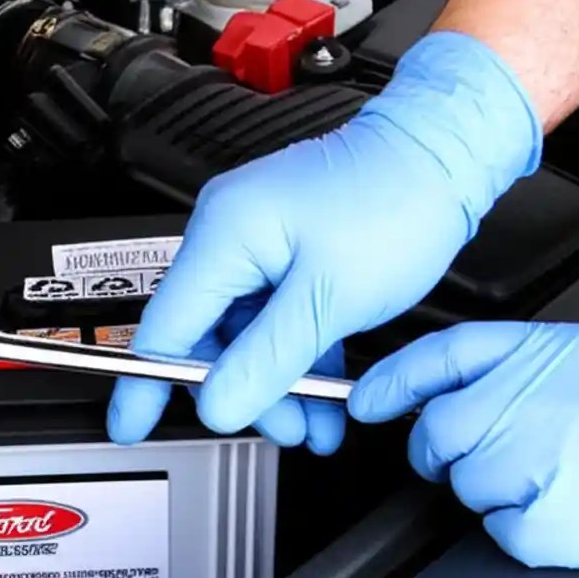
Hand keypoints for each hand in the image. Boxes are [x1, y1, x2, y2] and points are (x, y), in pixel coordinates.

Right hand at [107, 32, 542, 452]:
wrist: (445, 151)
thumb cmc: (397, 199)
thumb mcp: (331, 298)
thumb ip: (267, 358)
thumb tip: (218, 404)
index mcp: (225, 234)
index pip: (165, 326)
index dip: (148, 384)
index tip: (133, 425)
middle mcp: (229, 232)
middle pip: (205, 335)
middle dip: (240, 391)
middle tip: (283, 425)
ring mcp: (257, 239)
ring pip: (243, 332)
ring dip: (276, 382)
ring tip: (315, 418)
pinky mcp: (286, 248)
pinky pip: (273, 314)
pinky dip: (296, 355)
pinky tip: (323, 389)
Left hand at [351, 322, 578, 577]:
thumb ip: (515, 368)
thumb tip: (445, 391)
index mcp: (544, 352)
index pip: (441, 355)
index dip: (393, 379)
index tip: (366, 398)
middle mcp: (532, 401)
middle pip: (436, 432)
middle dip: (444, 450)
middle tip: (486, 454)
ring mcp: (537, 463)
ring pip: (465, 485)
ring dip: (496, 489)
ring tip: (562, 475)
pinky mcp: (552, 524)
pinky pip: (499, 532)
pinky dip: (525, 530)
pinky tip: (573, 507)